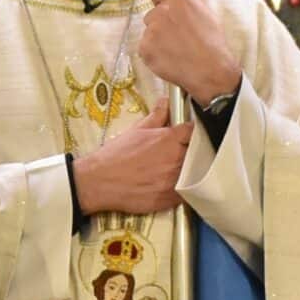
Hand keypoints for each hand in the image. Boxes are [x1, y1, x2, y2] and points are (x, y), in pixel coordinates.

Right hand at [72, 103, 191, 214]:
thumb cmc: (116, 155)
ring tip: (177, 170)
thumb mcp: (136, 130)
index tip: (188, 136)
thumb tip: (166, 100)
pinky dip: (184, 189)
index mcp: (170, 139)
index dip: (193, 133)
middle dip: (194, 152)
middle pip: (199, 154)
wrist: (100, 181)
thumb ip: (156, 115)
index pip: (194, 132)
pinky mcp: (170, 199)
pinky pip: (186, 193)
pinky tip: (173, 185)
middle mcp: (176, 159)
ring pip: (195, 174)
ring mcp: (175, 180)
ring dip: (191, 171)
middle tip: (183, 153)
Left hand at [138, 0, 240, 105]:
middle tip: (176, 36)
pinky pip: (145, 48)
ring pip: (149, 31)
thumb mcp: (204, 14)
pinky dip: (154, 54)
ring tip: (176, 50)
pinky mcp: (145, 48)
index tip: (158, 0)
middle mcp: (162, 12)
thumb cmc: (212, 45)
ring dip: (157, 39)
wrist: (210, 71)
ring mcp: (151, 31)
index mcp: (179, 0)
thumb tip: (173, 0)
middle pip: (152, 13)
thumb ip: (184, 3)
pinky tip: (170, 59)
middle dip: (160, 23)